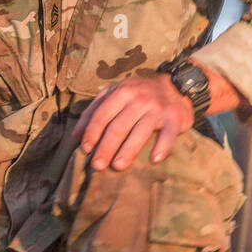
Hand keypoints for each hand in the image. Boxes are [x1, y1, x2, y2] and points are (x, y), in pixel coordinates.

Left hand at [72, 73, 195, 171]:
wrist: (176, 86)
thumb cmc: (139, 93)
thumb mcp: (115, 93)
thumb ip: (95, 110)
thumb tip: (76, 135)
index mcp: (121, 92)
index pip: (102, 115)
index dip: (92, 133)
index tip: (85, 149)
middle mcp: (139, 99)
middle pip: (118, 126)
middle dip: (105, 147)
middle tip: (97, 165)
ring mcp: (157, 108)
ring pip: (140, 132)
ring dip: (128, 151)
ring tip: (117, 166)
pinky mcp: (174, 118)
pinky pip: (167, 135)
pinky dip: (162, 148)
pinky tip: (154, 160)